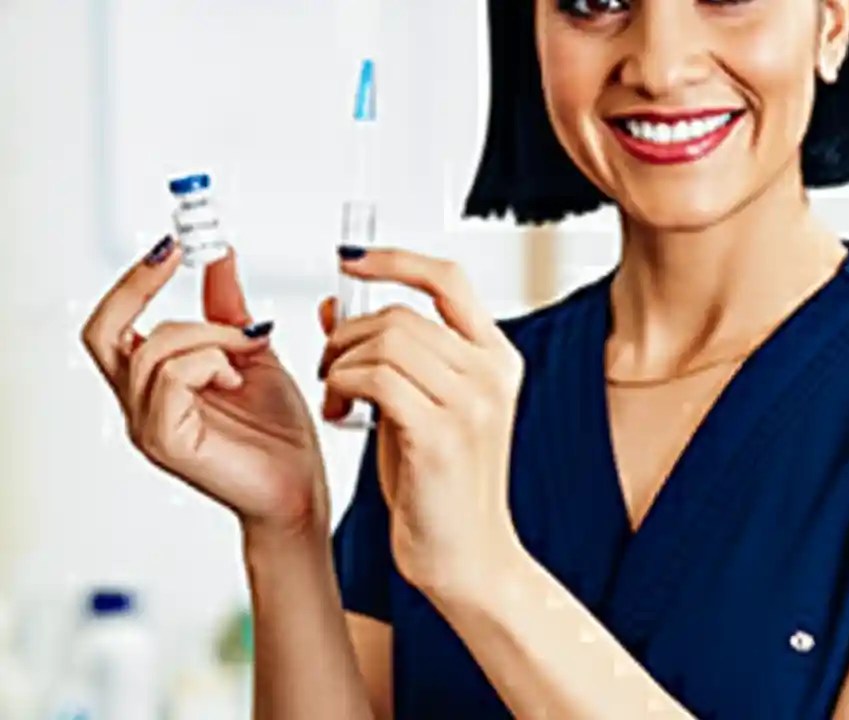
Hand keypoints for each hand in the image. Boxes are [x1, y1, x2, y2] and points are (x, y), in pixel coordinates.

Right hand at [81, 237, 326, 531]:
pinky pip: (172, 379)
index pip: (111, 324)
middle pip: (103, 331)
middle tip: (181, 257)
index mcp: (153, 382)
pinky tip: (238, 379)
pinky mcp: (167, 442)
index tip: (172, 245)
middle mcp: (139, 404)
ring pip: (152, 350)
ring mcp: (148, 425)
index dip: (132, 281)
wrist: (301, 483)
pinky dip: (210, 364)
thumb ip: (228, 309)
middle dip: (141, 286)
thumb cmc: (277, 430)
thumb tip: (219, 254)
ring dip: (207, 335)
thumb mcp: (253, 353)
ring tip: (247, 350)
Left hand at [318, 248, 524, 596]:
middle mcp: (492, 373)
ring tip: (337, 393)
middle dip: (350, 333)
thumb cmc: (442, 488)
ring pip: (385, 342)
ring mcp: (472, 402)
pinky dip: (345, 386)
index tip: (351, 259)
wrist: (468, 557)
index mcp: (497, 359)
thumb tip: (336, 306)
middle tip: (331, 367)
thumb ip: (389, 355)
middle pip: (403, 313)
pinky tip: (343, 411)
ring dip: (342, 362)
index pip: (448, 279)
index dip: (395, 260)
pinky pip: (375, 379)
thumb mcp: (419, 408)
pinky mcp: (441, 433)